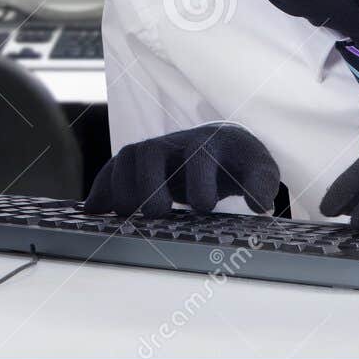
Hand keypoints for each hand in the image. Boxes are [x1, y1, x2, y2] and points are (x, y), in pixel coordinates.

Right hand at [84, 124, 280, 216]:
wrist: (221, 144)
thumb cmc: (241, 162)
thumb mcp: (260, 169)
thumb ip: (263, 183)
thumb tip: (260, 204)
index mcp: (210, 142)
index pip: (199, 156)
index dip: (199, 182)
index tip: (204, 207)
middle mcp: (177, 142)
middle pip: (151, 152)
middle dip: (150, 183)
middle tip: (158, 213)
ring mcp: (154, 149)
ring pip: (128, 158)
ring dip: (122, 187)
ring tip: (127, 216)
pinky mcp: (137, 162)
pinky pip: (112, 168)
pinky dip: (102, 188)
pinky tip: (95, 212)